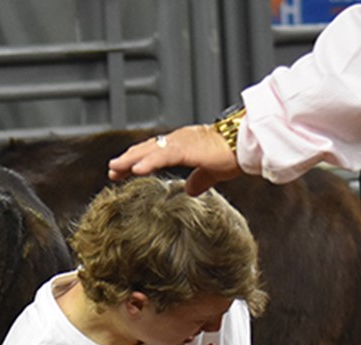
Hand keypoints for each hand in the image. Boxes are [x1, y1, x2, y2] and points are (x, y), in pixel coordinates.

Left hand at [107, 125, 243, 195]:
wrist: (249, 144)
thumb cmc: (234, 154)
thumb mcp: (212, 171)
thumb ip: (200, 180)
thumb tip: (190, 189)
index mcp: (184, 144)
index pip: (154, 152)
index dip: (137, 160)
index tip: (122, 171)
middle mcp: (179, 140)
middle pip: (146, 149)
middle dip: (127, 160)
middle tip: (111, 170)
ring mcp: (182, 142)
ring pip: (150, 150)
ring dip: (130, 160)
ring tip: (114, 169)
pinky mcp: (188, 147)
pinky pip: (163, 155)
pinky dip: (147, 162)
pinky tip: (134, 170)